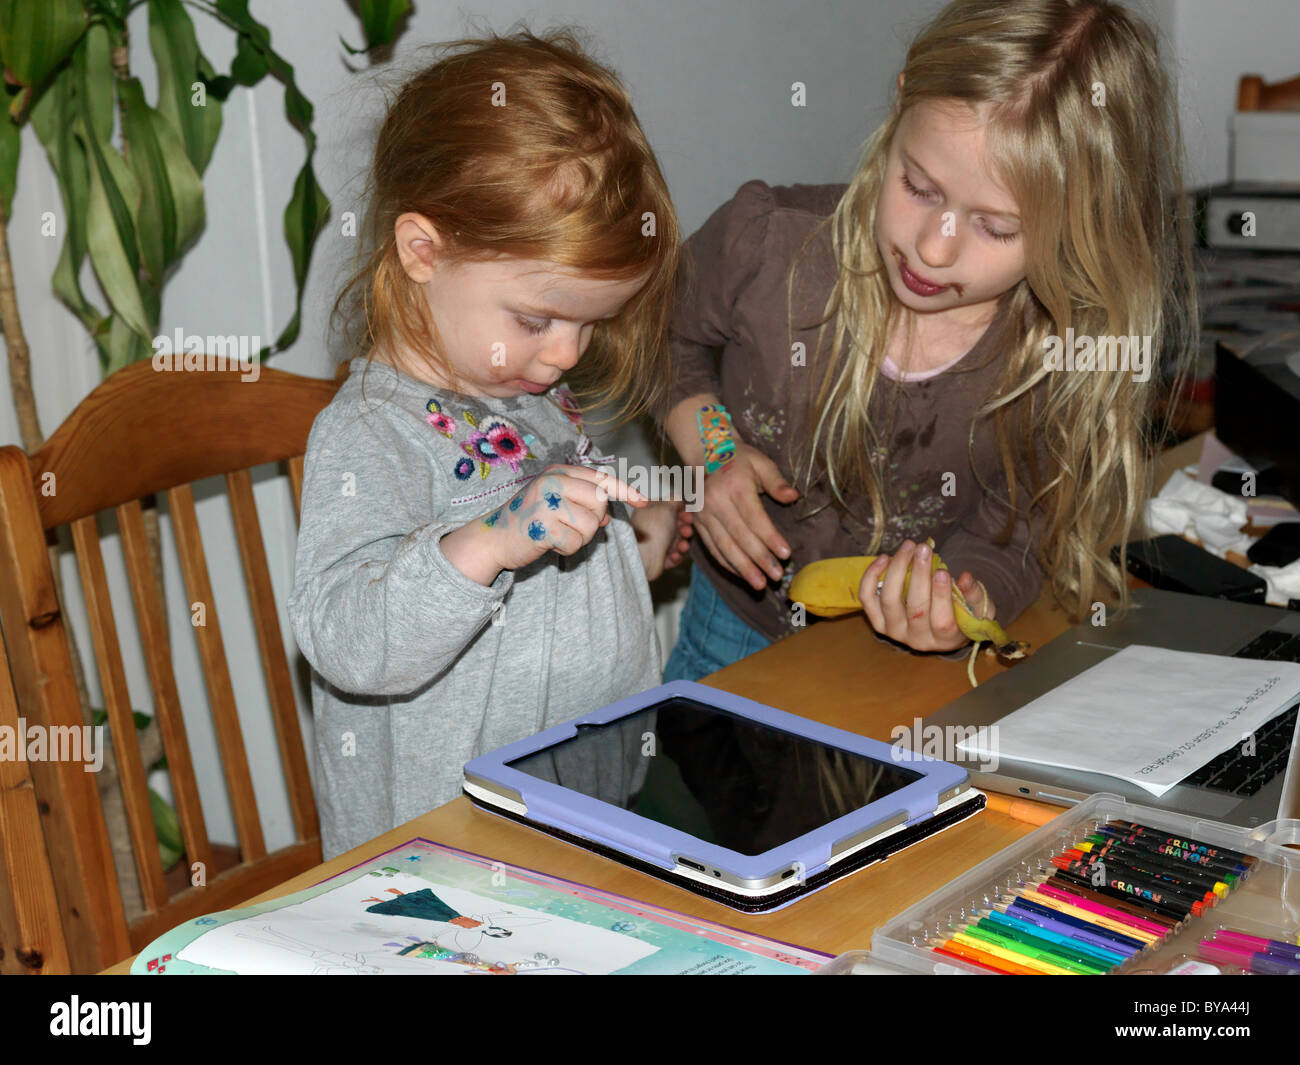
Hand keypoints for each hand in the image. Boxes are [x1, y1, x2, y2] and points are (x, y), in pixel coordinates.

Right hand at [441, 464, 645, 583]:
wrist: (493, 539)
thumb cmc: (529, 521)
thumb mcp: (556, 504)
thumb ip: (583, 503)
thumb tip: (607, 515)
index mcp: (558, 472)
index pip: (601, 479)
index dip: (625, 491)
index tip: (644, 502)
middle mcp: (552, 481)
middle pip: (600, 502)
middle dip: (593, 520)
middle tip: (569, 526)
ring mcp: (546, 502)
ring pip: (591, 525)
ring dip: (580, 537)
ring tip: (557, 535)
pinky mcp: (543, 525)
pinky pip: (576, 542)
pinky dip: (567, 549)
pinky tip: (549, 543)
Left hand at [629, 499, 694, 580]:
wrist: (644, 558)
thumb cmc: (653, 531)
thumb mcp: (666, 507)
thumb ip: (674, 500)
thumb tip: (678, 497)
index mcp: (649, 512)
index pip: (667, 509)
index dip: (680, 510)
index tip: (688, 512)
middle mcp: (651, 528)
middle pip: (674, 526)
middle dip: (684, 528)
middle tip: (687, 530)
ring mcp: (653, 544)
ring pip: (675, 542)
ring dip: (682, 543)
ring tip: (682, 546)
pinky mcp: (657, 559)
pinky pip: (672, 557)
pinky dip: (676, 556)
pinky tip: (674, 555)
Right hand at [694, 440, 799, 589]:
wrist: (707, 453)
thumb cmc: (740, 459)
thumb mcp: (762, 463)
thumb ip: (777, 482)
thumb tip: (793, 496)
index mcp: (734, 485)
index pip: (754, 517)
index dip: (770, 538)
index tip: (786, 554)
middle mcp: (715, 501)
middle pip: (739, 536)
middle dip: (759, 559)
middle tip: (777, 576)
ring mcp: (702, 514)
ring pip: (724, 546)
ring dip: (742, 568)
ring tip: (759, 584)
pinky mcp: (696, 524)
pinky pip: (712, 548)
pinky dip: (727, 564)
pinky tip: (742, 575)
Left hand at [858, 539, 995, 652]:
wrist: (942, 627)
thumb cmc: (964, 615)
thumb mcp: (979, 608)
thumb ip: (975, 595)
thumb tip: (965, 577)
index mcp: (946, 639)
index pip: (942, 621)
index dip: (941, 596)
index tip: (942, 571)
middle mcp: (918, 639)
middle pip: (915, 609)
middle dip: (918, 575)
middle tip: (924, 548)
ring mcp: (895, 631)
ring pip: (890, 601)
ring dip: (896, 570)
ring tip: (908, 547)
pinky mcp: (878, 622)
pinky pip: (868, 599)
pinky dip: (871, 577)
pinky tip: (884, 558)